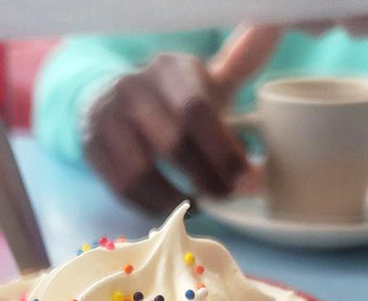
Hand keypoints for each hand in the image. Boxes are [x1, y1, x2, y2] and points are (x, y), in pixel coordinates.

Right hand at [83, 35, 280, 211]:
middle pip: (172, 144)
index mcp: (169, 68)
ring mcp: (107, 118)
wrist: (109, 99)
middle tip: (229, 198)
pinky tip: (173, 208)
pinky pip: (123, 188)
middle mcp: (133, 87)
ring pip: (142, 171)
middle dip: (208, 178)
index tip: (250, 182)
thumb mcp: (206, 79)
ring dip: (177, 198)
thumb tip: (275, 25)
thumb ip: (242, 61)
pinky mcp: (92, 147)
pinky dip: (152, 206)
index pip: (197, 111)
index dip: (225, 152)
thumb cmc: (173, 98)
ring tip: (202, 206)